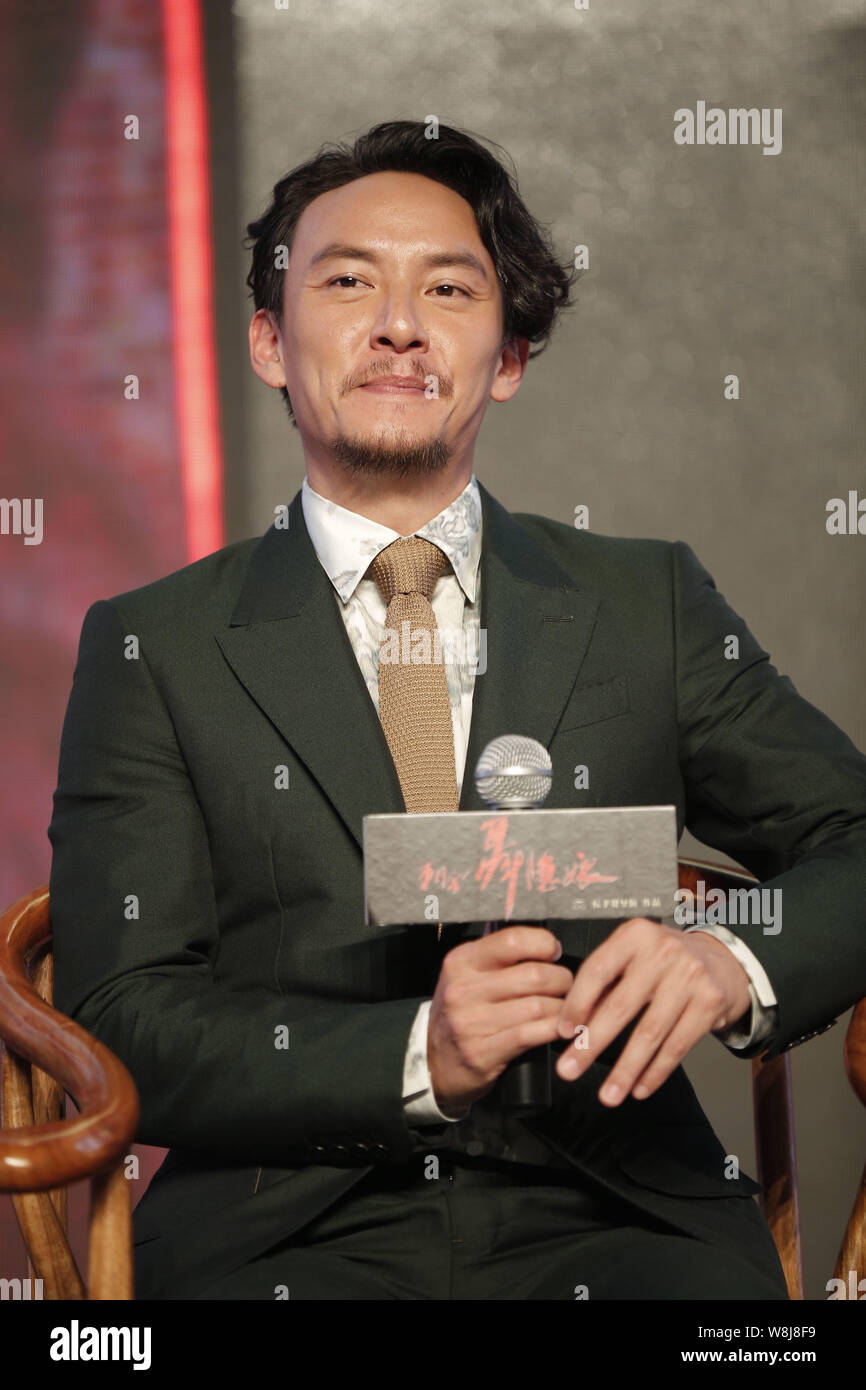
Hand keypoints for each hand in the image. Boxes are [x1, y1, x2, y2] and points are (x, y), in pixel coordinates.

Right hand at [427, 926, 573, 1115]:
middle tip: (567, 987)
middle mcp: (462, 989)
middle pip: (534, 974)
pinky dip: (553, 1030)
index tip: (553, 953)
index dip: (543, 944)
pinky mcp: (481, 1053)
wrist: (435, 1064)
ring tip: (565, 1009)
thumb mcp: (467, 976)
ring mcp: (470, 1023)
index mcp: (461, 961)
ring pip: (538, 1006)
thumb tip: (542, 939)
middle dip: (562, 980)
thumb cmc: (462, 1014)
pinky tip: (559, 1029)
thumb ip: (498, 956)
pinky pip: (531, 1034)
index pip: (513, 940)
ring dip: (562, 1009)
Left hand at [555, 918, 751, 1105]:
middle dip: (591, 1044)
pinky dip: (656, 1072)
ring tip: (607, 1094)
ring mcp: (690, 977)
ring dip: (625, 1070)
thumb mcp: (634, 956)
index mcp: (635, 935)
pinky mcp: (710, 1002)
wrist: (722, 961)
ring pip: (649, 1033)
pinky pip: (677, 1045)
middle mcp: (663, 951)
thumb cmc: (666, 962)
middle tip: (570, 1069)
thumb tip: (571, 1024)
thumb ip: (606, 983)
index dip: (577, 1003)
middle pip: (620, 1006)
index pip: (598, 970)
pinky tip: (639, 1088)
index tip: (562, 1032)